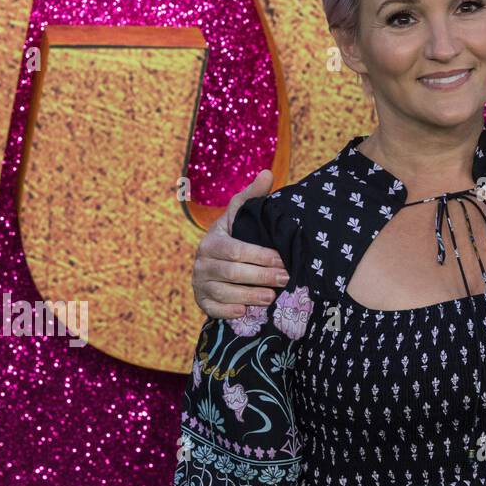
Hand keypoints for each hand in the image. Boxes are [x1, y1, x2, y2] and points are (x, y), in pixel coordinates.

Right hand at [191, 169, 287, 319]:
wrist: (216, 262)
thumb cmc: (235, 236)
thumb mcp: (241, 216)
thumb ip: (252, 197)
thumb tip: (267, 174)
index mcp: (212, 240)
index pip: (235, 250)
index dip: (259, 256)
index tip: (282, 260)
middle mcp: (201, 262)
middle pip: (231, 272)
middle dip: (260, 276)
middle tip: (285, 279)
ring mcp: (200, 282)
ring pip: (223, 292)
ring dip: (248, 296)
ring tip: (271, 297)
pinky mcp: (201, 301)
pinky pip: (212, 308)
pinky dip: (229, 311)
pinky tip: (245, 312)